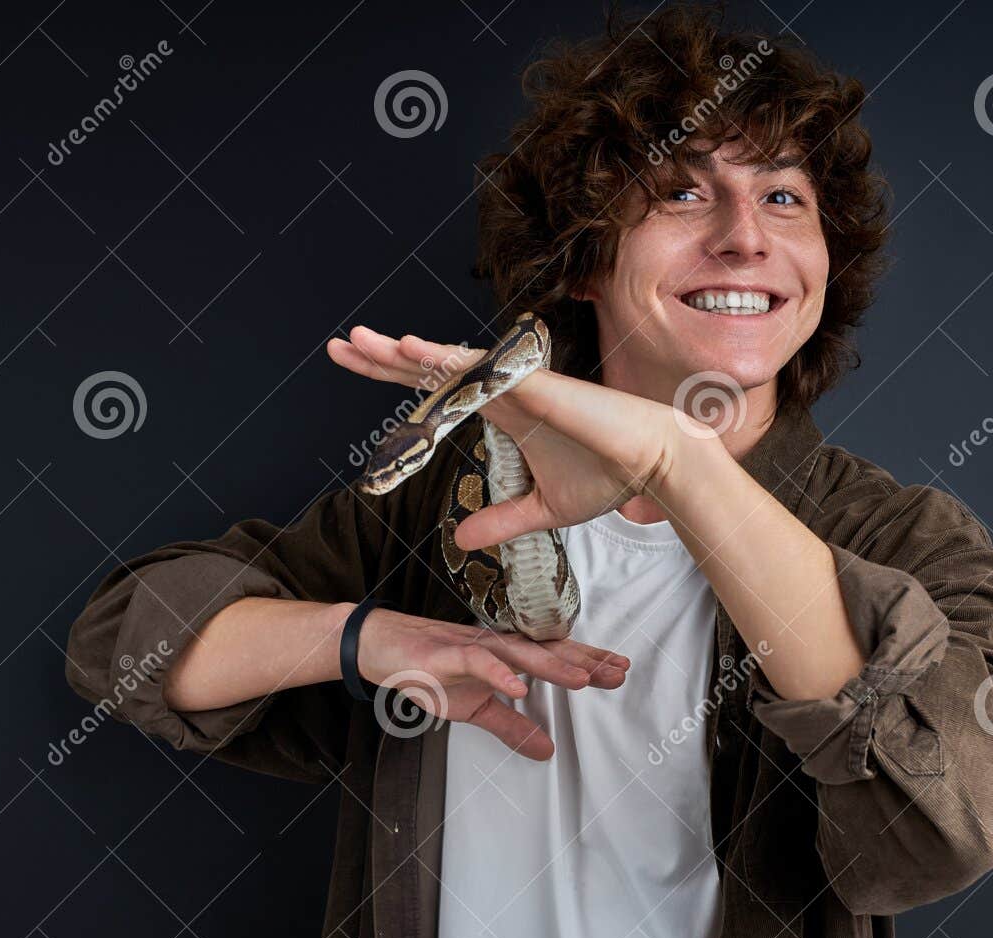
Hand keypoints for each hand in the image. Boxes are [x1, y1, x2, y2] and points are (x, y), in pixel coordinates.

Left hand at [328, 325, 694, 550]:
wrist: (654, 462)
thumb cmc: (608, 474)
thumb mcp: (542, 510)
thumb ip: (501, 521)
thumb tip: (461, 542)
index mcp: (503, 411)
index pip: (436, 391)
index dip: (395, 378)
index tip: (356, 364)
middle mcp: (502, 391)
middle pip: (430, 369)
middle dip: (382, 357)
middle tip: (338, 344)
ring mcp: (516, 385)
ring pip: (448, 364)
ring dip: (402, 352)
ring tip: (360, 340)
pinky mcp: (534, 386)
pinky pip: (482, 371)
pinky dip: (445, 360)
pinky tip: (411, 348)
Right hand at [355, 607, 628, 759]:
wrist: (384, 649)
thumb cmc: (431, 672)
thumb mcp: (476, 710)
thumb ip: (513, 727)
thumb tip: (548, 752)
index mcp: (507, 657)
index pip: (555, 657)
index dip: (588, 663)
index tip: (621, 672)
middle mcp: (497, 646)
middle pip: (548, 651)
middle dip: (584, 663)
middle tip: (618, 672)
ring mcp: (473, 648)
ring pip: (519, 653)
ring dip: (552, 666)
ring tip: (582, 680)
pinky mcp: (446, 656)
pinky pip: (476, 662)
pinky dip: (498, 673)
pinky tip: (518, 686)